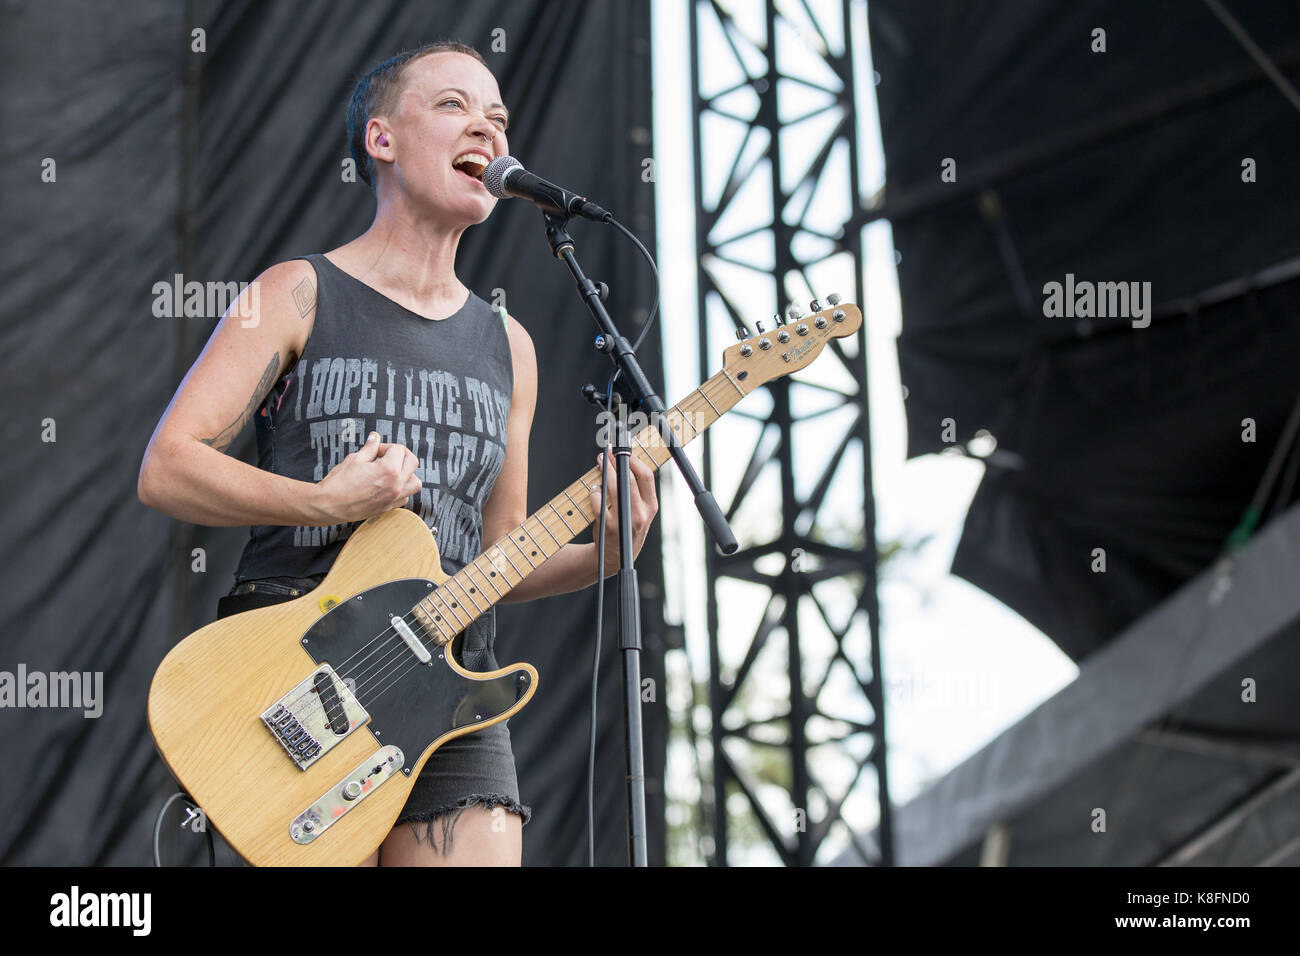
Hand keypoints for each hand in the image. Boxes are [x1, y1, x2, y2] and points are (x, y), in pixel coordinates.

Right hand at [314, 431, 420, 523]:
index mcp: (389, 470)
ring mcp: (394, 498)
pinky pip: (405, 497)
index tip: (376, 450)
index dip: (386, 447)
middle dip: (401, 455)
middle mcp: (396, 485)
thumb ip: (370, 448)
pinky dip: (401, 489)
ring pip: (414, 482)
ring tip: (392, 471)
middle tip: (387, 456)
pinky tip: (388, 485)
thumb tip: (375, 437)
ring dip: (407, 473)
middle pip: (412, 462)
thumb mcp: (354, 459)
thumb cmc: (339, 483)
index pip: (398, 449)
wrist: (329, 505)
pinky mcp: (389, 507)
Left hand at [588, 451, 658, 575]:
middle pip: (629, 479)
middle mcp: (640, 514)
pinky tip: (594, 489)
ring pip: (614, 487)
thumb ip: (638, 493)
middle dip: (616, 462)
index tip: (624, 453)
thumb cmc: (626, 530)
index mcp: (651, 508)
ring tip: (600, 463)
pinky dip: (594, 492)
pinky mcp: (608, 525)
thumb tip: (626, 463)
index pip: (647, 477)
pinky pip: (599, 501)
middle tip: (607, 454)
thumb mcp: (640, 513)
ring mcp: (624, 520)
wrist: (614, 557)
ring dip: (605, 471)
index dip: (634, 461)